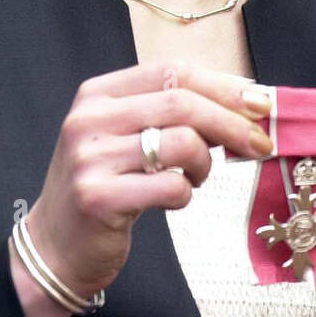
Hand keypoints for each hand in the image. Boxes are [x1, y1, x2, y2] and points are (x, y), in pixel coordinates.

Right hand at [12, 60, 271, 314]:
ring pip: (182, 143)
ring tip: (198, 176)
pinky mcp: (97, 199)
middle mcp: (89, 119)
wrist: (56, 245)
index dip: (223, 85)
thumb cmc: (107, 183)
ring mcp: (90, 159)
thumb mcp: (130, 134)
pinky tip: (175, 198)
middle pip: (182, 102)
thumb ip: (175, 112)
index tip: (259, 103)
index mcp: (99, 93)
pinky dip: (186, 193)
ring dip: (206, 163)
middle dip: (232, 122)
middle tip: (259, 143)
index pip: (172, 71)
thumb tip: (248, 100)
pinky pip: (170, 187)